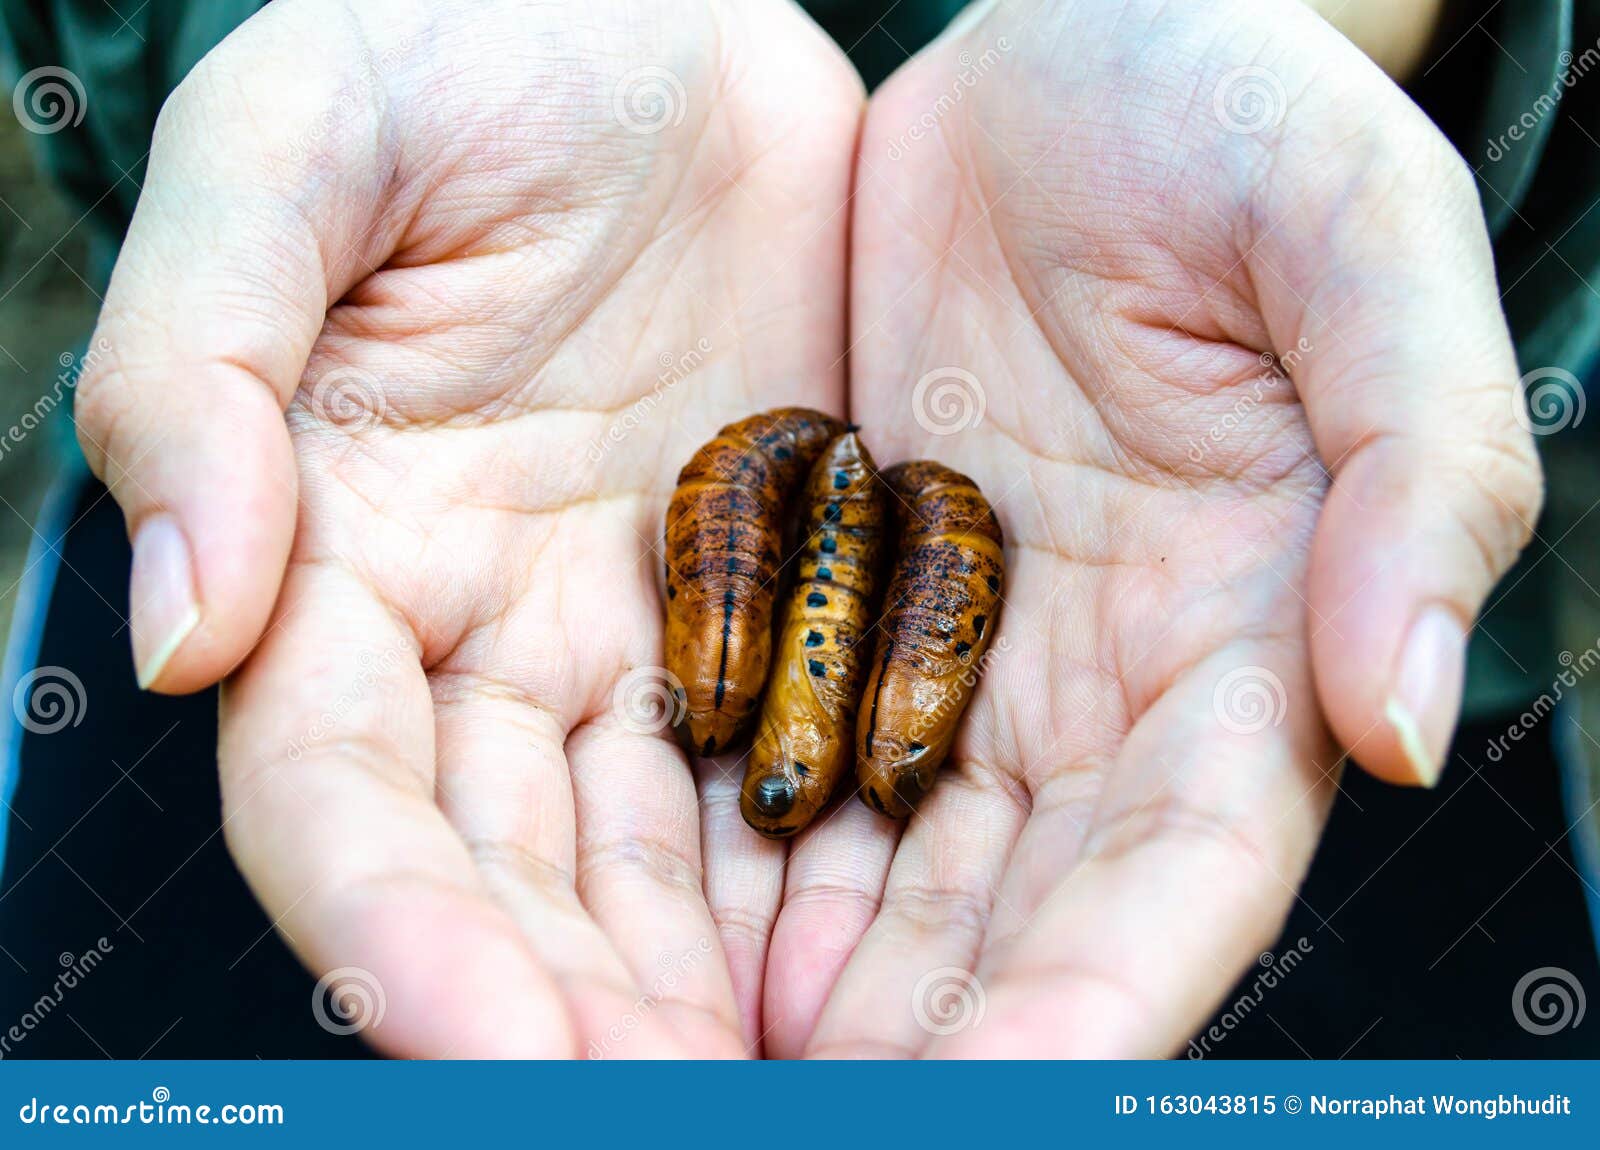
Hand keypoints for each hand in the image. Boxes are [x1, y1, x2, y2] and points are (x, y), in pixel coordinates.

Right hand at [73, 0, 860, 1056]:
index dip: (401, 929)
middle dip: (580, 1019)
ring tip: (815, 1095)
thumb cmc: (465, 43)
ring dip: (712, 998)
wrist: (660, 10)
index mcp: (346, 549)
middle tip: (685, 1122)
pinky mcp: (780, 588)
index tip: (489, 1048)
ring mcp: (643, 624)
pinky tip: (896, 971)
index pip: (343, 794)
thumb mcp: (298, 143)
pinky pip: (802, 758)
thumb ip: (200, 361)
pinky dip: (832, 879)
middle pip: (513, 876)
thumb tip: (180, 620)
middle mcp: (490, 630)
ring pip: (658, 863)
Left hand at [759, 0, 1542, 1056]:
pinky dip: (718, 856)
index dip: (1086, 1004)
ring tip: (673, 1067)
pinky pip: (772, 745)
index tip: (988, 1100)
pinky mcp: (843, 582)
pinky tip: (641, 932)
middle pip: (1010, 918)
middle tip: (762, 1120)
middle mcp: (1099, 681)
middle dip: (909, 1047)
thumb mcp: (1357, 233)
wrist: (1065, 38)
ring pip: (878, 871)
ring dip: (791, 989)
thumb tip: (1404, 715)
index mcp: (1247, 628)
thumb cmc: (1226, 108)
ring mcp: (962, 642)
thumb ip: (1424, 460)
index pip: (1178, 875)